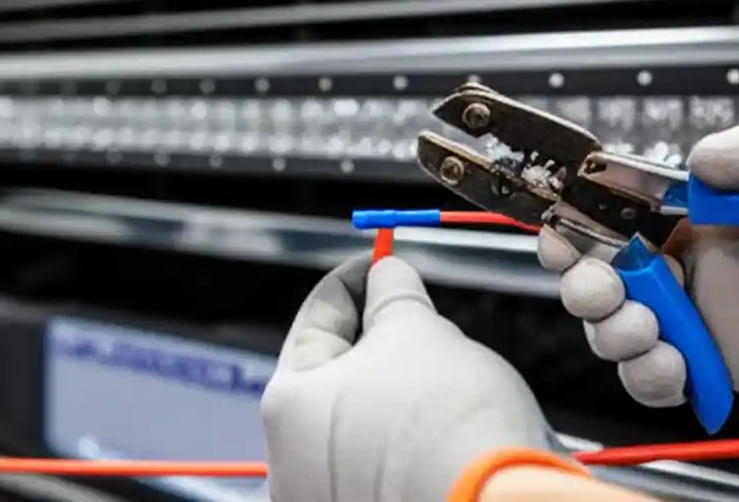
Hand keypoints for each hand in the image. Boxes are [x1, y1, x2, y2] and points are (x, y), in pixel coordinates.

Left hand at [261, 255, 552, 501]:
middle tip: (420, 310)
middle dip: (381, 334)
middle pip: (338, 370)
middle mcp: (295, 460)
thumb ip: (393, 296)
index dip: (355, 280)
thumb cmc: (448, 427)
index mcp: (287, 406)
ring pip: (365, 414)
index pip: (317, 317)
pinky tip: (452, 421)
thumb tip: (386, 275)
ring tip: (449, 374)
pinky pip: (389, 456)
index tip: (381, 261)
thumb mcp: (418, 333)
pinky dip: (414, 432)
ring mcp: (331, 494)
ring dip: (401, 384)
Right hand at [538, 105, 738, 407]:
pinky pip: (667, 382)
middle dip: (580, 286)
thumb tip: (701, 164)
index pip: (608, 220)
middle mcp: (687, 268)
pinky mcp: (727, 363)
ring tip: (648, 328)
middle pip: (597, 282)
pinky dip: (652, 380)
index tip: (562, 230)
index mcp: (691, 217)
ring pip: (619, 335)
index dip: (573, 227)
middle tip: (599, 285)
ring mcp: (703, 318)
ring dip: (613, 335)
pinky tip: (672, 365)